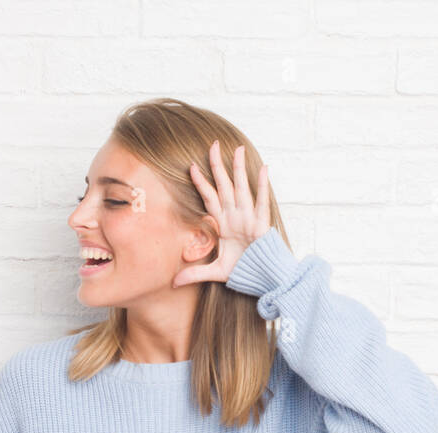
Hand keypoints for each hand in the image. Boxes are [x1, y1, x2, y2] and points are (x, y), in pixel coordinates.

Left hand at [173, 140, 270, 287]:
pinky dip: (262, 186)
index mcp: (224, 222)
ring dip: (239, 169)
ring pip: (242, 188)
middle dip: (218, 166)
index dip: (201, 182)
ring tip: (237, 149)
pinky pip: (261, 202)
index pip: (210, 197)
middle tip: (213, 144)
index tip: (190, 166)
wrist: (263, 278)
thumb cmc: (243, 270)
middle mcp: (235, 215)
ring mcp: (249, 217)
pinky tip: (263, 169)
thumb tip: (174, 283)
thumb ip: (196, 273)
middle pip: (225, 185)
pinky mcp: (262, 224)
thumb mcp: (216, 271)